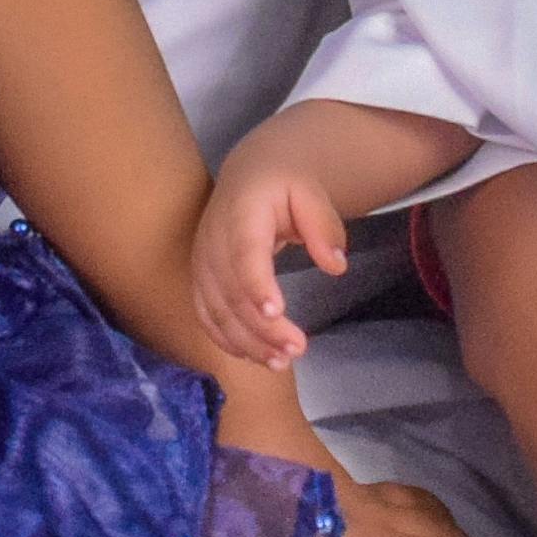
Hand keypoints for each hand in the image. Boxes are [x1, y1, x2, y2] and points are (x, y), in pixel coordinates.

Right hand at [193, 139, 353, 368]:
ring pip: (217, 310)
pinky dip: (227, 339)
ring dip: (247, 341)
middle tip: (297, 349)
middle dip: (261, 328)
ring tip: (282, 362)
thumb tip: (336, 265)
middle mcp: (213, 239)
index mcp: (241, 212)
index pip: (244, 253)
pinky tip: (254, 356)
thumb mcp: (310, 192)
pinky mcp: (200, 279)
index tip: (276, 313)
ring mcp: (202, 261)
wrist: (248, 175)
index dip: (256, 284)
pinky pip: (207, 315)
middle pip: (231, 291)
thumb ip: (324, 226)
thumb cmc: (283, 185)